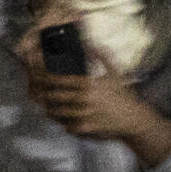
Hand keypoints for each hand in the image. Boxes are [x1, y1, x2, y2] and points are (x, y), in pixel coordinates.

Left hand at [23, 64, 170, 166]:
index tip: (36, 74)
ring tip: (47, 103)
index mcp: (88, 85)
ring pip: (54, 112)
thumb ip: (102, 56)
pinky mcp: (84, 129)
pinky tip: (61, 117)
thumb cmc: (123, 95)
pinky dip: (61, 121)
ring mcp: (83, 116)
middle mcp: (83, 100)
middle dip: (42, 92)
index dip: (43, 76)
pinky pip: (64, 126)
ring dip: (49, 107)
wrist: (133, 119)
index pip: (57, 79)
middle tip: (36, 90)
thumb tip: (92, 42)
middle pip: (52, 96)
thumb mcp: (115, 72)